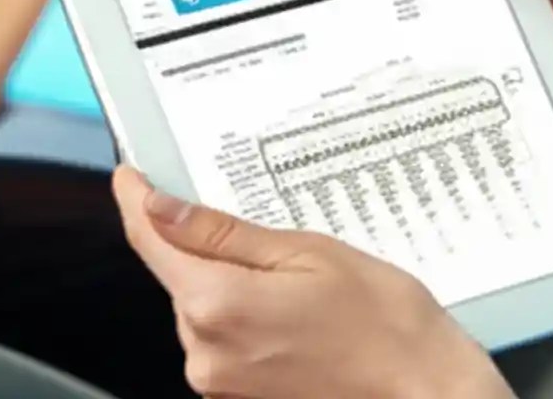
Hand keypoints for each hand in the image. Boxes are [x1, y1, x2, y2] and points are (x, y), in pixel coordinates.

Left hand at [113, 166, 512, 398]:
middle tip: (264, 234)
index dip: (135, 200)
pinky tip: (292, 311)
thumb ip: (224, 233)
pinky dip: (242, 315)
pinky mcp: (235, 396)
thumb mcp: (307, 252)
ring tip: (295, 282)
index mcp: (218, 304)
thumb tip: (162, 208)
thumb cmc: (382, 322)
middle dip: (203, 246)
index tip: (132, 175)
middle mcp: (205, 350)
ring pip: (199, 307)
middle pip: (177, 275)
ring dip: (227, 284)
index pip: (150, 240)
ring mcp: (218, 380)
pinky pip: (220, 339)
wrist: (421, 389)